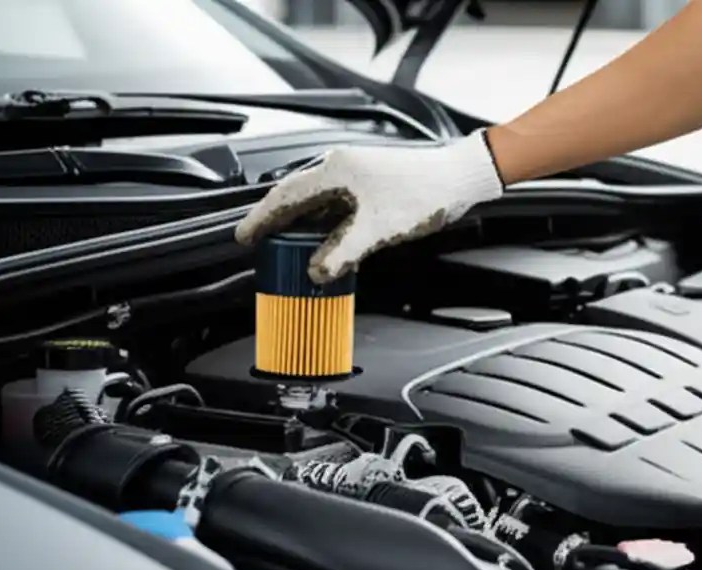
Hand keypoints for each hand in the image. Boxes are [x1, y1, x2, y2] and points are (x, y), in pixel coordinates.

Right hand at [234, 130, 503, 282]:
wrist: (458, 178)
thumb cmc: (422, 194)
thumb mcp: (378, 231)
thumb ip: (342, 253)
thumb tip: (316, 272)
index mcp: (335, 171)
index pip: (284, 197)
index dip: (260, 219)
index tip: (243, 236)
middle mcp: (339, 166)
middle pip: (295, 197)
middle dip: (276, 222)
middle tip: (260, 246)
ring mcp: (354, 173)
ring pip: (315, 202)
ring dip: (302, 225)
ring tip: (289, 250)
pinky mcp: (367, 184)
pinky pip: (334, 205)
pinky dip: (323, 224)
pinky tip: (327, 242)